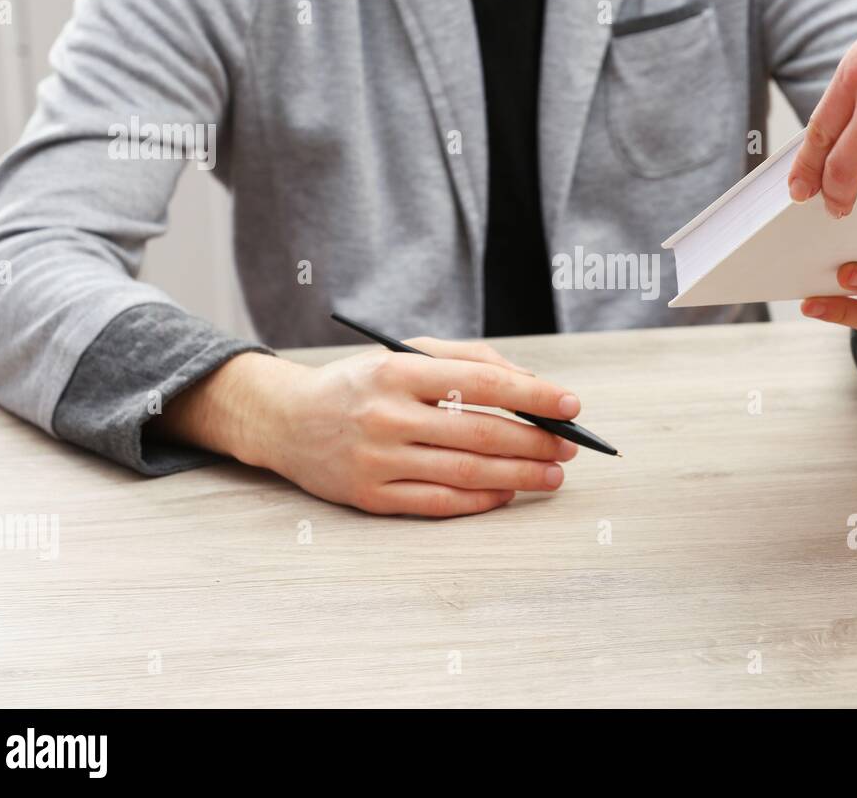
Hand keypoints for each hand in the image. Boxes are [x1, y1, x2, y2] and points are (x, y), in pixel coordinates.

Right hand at [152, 340, 581, 517]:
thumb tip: (530, 383)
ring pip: (466, 473)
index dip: (533, 396)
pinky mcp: (371, 497)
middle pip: (480, 434)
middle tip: (569, 447)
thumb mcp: (405, 353)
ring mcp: (377, 460)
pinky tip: (508, 494)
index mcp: (397, 371)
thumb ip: (467, 359)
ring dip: (519, 476)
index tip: (571, 405)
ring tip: (552, 476)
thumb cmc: (360, 383)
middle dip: (535, 442)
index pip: (481, 384)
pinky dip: (481, 501)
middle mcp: (386, 416)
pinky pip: (439, 504)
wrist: (285, 420)